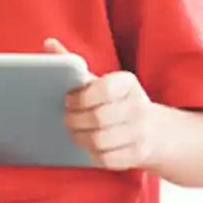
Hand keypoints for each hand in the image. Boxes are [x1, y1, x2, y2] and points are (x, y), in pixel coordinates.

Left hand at [45, 38, 163, 170]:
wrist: (154, 129)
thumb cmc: (116, 100)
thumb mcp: (99, 80)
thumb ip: (73, 63)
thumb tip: (48, 43)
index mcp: (127, 82)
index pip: (103, 89)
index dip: (79, 98)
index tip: (68, 100)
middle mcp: (138, 106)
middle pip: (97, 117)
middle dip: (74, 120)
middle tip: (66, 119)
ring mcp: (141, 132)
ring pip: (99, 140)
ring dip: (80, 138)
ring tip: (74, 133)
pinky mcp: (139, 154)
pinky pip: (107, 159)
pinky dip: (93, 154)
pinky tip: (89, 146)